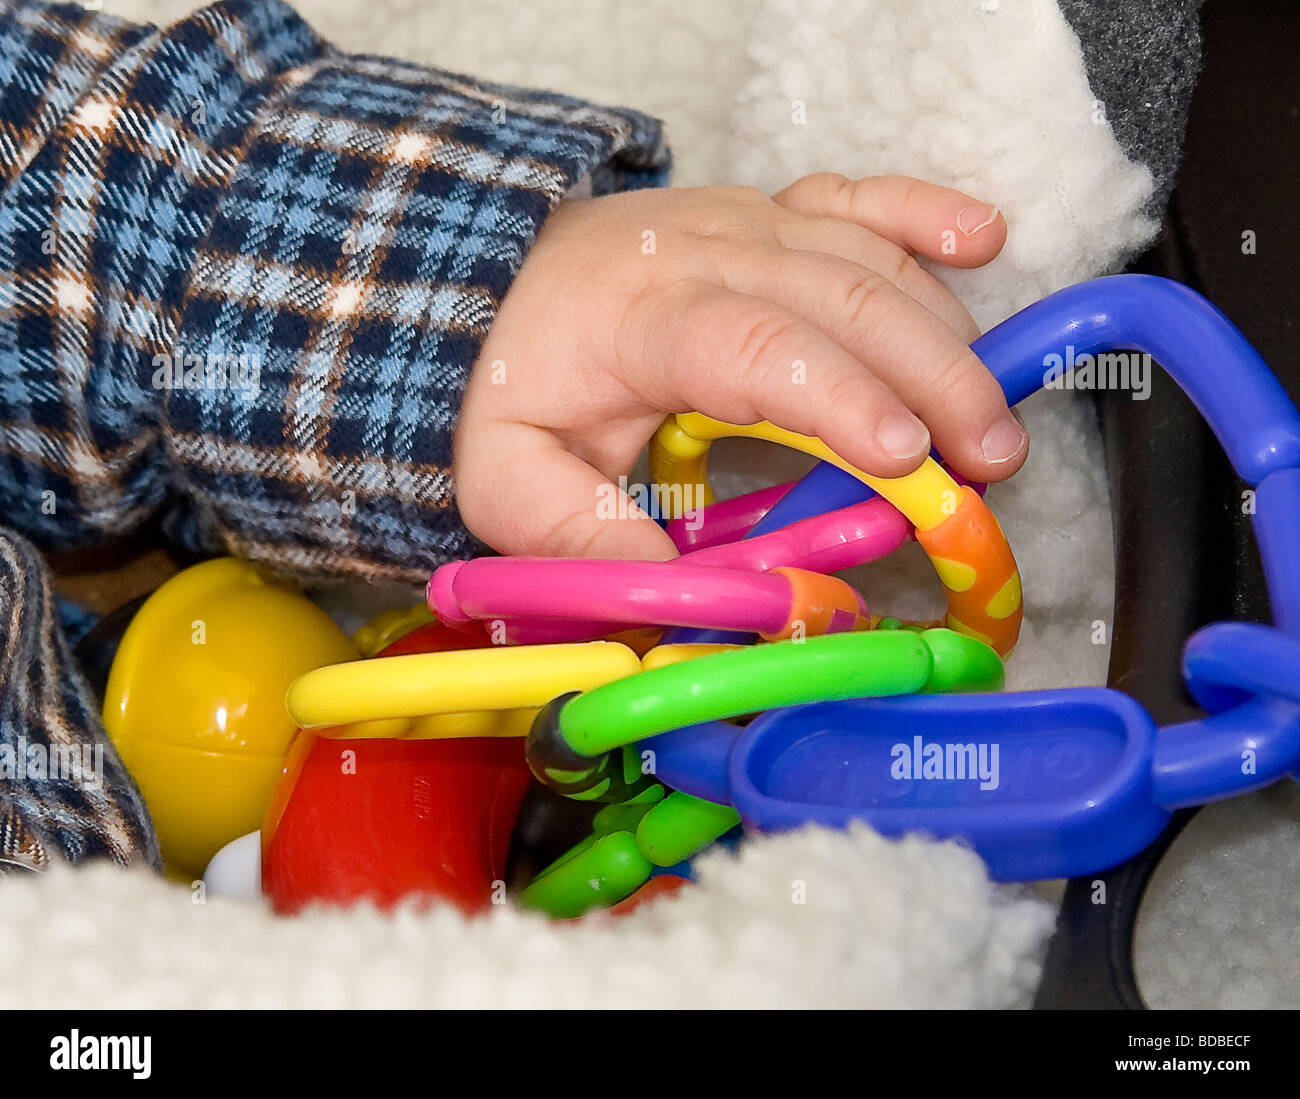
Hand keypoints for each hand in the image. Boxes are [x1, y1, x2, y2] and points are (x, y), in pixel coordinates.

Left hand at [454, 173, 1023, 558]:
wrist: (490, 279)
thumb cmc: (510, 382)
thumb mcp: (506, 477)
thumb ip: (575, 535)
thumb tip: (668, 592)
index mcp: (644, 315)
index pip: (757, 343)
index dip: (841, 395)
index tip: (907, 459)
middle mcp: (708, 251)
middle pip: (843, 297)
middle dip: (933, 379)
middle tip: (989, 461)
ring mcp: (747, 221)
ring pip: (871, 257)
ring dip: (947, 334)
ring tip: (993, 418)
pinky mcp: (771, 214)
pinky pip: (860, 198)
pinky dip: (927, 215)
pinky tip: (984, 242)